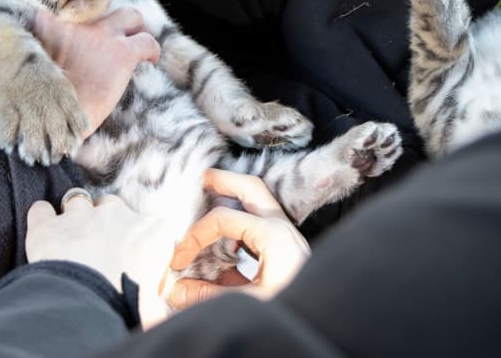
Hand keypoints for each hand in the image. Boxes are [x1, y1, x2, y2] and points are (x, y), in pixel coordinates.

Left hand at [27, 191, 175, 327]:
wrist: (87, 307)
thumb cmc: (126, 306)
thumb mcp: (154, 303)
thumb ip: (152, 295)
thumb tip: (149, 312)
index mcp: (153, 232)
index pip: (152, 226)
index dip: (141, 243)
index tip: (134, 261)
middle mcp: (118, 214)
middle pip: (112, 206)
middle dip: (106, 222)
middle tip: (100, 251)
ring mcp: (80, 216)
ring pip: (77, 201)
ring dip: (74, 216)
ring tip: (71, 241)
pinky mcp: (48, 226)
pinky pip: (41, 210)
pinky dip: (41, 218)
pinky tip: (44, 234)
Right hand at [33, 8, 159, 137]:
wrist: (54, 118)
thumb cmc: (43, 99)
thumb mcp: (33, 64)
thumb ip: (43, 48)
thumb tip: (59, 53)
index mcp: (50, 24)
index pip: (66, 4)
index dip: (80, 14)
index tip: (84, 27)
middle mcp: (76, 22)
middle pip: (102, 4)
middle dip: (111, 16)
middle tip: (118, 32)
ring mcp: (100, 35)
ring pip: (130, 15)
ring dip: (136, 28)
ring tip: (138, 42)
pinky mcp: (122, 52)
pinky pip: (147, 41)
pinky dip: (152, 50)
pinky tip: (151, 60)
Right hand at [167, 169, 309, 308]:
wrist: (323, 318)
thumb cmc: (295, 310)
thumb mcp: (249, 303)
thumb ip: (209, 296)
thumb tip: (178, 291)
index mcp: (273, 235)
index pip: (222, 219)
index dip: (194, 236)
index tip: (179, 261)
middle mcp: (281, 228)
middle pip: (250, 187)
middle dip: (221, 181)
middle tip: (197, 182)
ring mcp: (286, 237)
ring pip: (258, 202)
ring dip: (233, 199)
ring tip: (208, 203)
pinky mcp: (287, 251)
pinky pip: (261, 224)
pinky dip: (241, 223)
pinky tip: (226, 243)